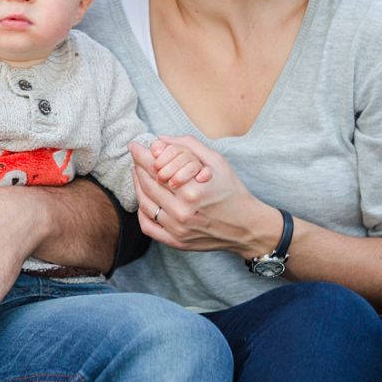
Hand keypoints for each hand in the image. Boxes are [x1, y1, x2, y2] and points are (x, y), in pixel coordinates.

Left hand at [131, 135, 278, 256]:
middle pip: (148, 184)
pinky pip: (148, 226)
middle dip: (138, 166)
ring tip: (138, 173)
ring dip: (137, 185)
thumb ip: (189, 146)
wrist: (246, 227)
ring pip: (145, 204)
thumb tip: (161, 139)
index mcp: (192, 190)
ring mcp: (178, 229)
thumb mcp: (217, 162)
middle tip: (136, 157)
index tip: (135, 146)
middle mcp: (182, 212)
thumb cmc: (232, 191)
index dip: (141, 155)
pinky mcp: (176, 242)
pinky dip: (141, 211)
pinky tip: (144, 198)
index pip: (156, 168)